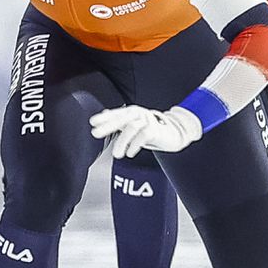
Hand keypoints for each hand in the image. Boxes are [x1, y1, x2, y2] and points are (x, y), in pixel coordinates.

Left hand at [89, 105, 203, 157]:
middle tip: (96, 133)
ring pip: (131, 127)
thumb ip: (120, 120)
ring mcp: (148, 121)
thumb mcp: (134, 124)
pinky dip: (135, 145)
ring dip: (122, 142)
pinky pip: (143, 136)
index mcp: (132, 113)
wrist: (174, 135)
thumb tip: (104, 114)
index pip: (116, 113)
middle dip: (108, 126)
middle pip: (121, 118)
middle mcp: (139, 114)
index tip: (92, 122)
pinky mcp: (156, 130)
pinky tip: (130, 153)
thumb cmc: (152, 131)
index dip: (105, 117)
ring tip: (116, 154)